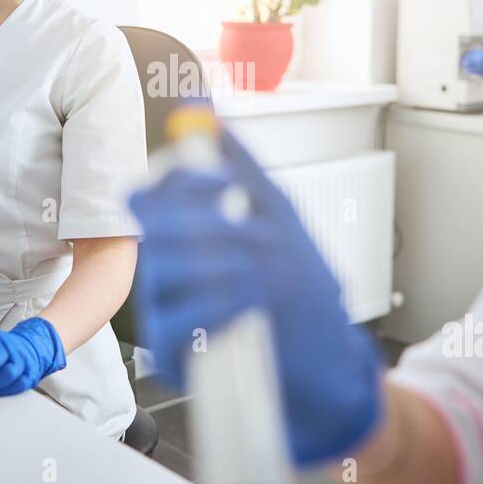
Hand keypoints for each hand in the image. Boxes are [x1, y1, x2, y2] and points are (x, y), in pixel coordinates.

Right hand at [128, 128, 380, 465]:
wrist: (328, 371)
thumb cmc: (306, 297)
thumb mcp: (284, 221)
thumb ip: (242, 167)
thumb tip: (208, 112)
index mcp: (191, 229)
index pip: (161, 188)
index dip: (185, 178)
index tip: (227, 184)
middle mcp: (172, 264)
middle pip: (154, 221)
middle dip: (210, 221)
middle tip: (258, 237)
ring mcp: (168, 306)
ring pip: (164, 264)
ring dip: (224, 263)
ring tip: (265, 278)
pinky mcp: (171, 351)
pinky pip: (172, 318)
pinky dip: (216, 307)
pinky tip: (248, 311)